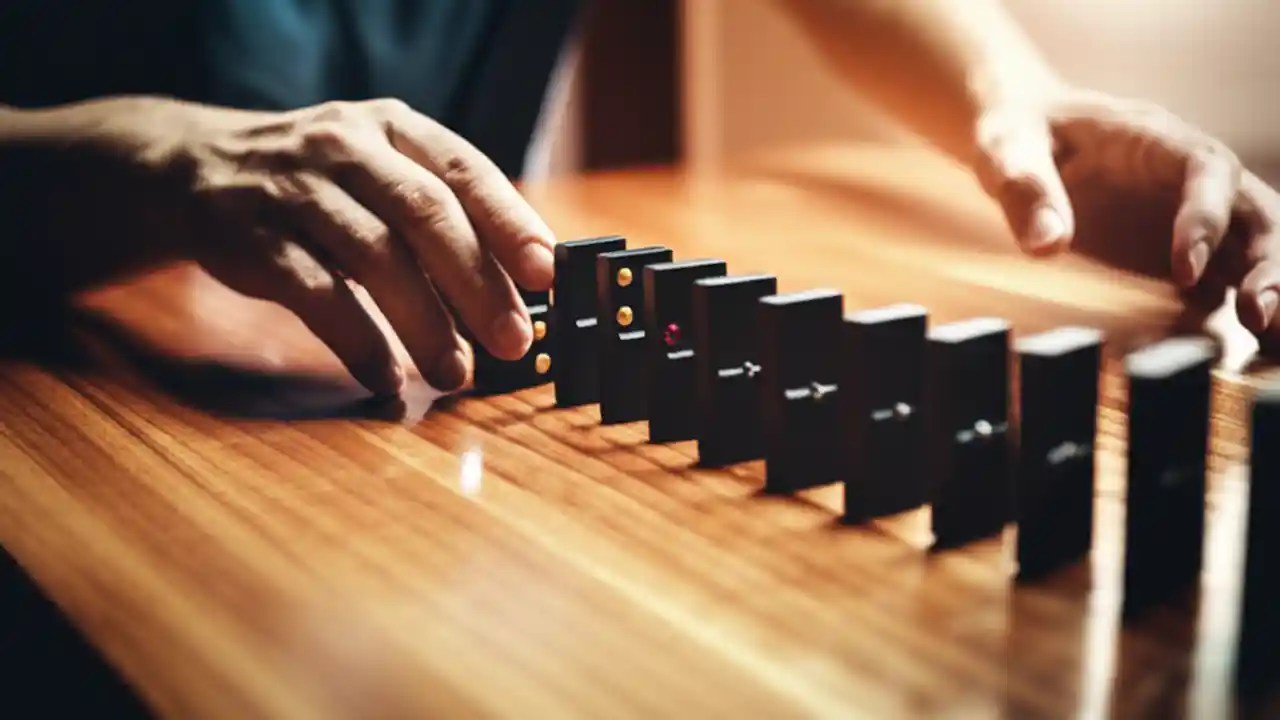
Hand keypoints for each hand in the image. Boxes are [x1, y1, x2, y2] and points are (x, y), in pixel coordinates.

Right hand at [4, 96, 555, 393]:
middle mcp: (348, 148)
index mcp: (395, 130)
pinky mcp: (251, 238)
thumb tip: (520, 293)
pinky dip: (357, 341)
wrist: (196, 168)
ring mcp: (295, 189)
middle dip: (477, 283)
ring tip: (457, 373)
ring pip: (374, 256)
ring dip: (424, 323)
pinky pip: (315, 294)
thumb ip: (443, 217)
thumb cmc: (322, 184)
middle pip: (425, 214)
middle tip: (515, 342)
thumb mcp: (381, 172)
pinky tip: (386, 376)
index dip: (509, 222)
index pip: (464, 171)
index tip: (547, 274)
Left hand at [972, 87, 1279, 346]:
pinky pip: (1219, 281)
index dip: (1207, 219)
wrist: (1020, 140)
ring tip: (1269, 337)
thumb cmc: (1017, 134)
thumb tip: (1046, 246)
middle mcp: (1189, 179)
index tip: (1185, 272)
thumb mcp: (1006, 148)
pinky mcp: (1178, 253)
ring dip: (1268, 289)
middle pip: (1254, 212)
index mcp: (1156, 139)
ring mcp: (1188, 218)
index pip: (1207, 170)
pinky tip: (1233, 351)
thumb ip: (1025, 190)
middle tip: (1259, 315)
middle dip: (1267, 261)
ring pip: (1251, 249)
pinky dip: (1232, 312)